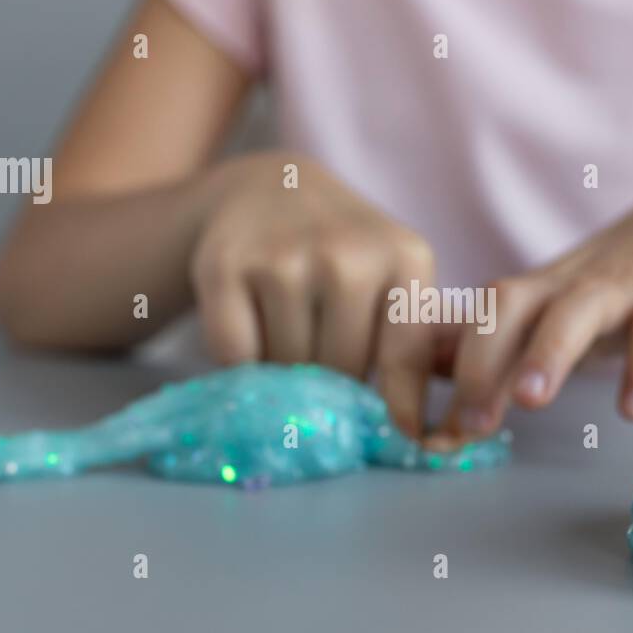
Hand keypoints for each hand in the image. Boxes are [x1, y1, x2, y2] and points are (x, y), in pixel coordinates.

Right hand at [190, 151, 437, 435]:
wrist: (271, 190)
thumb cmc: (346, 254)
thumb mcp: (395, 279)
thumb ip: (408, 346)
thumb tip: (403, 434)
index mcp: (405, 257)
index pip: (405, 359)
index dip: (400, 411)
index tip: (400, 442)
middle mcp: (347, 253)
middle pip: (341, 371)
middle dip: (332, 384)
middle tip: (322, 359)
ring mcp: (283, 257)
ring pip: (287, 368)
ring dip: (284, 371)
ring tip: (288, 332)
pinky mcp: (224, 265)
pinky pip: (236, 356)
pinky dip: (240, 361)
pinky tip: (251, 325)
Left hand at [441, 191, 632, 434]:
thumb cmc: (616, 288)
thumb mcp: (557, 313)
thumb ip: (501, 349)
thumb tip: (433, 387)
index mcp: (534, 294)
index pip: (477, 323)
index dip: (450, 373)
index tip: (436, 433)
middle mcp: (569, 287)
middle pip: (511, 305)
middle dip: (484, 361)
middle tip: (472, 423)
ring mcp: (624, 291)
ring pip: (578, 311)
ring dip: (549, 352)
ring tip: (531, 402)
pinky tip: (632, 409)